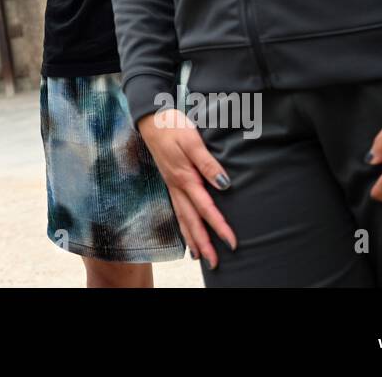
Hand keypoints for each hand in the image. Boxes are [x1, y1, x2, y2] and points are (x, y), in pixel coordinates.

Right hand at [136, 108, 237, 269]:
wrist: (150, 119)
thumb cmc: (173, 127)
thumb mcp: (192, 141)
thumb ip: (208, 163)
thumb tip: (224, 184)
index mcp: (185, 178)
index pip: (205, 208)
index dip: (219, 226)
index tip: (231, 242)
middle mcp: (177, 186)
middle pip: (191, 220)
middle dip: (203, 243)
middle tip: (214, 263)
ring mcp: (171, 185)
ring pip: (182, 218)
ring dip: (192, 239)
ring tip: (200, 257)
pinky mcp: (170, 181)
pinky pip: (176, 210)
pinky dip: (182, 226)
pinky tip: (186, 233)